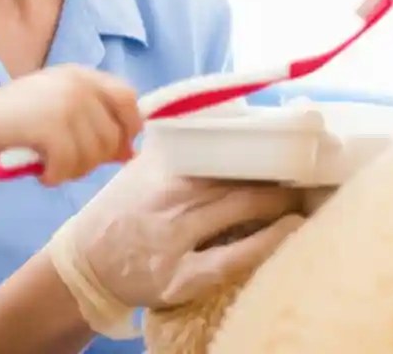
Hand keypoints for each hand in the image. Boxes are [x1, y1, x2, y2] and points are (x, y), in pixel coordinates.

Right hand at [0, 65, 142, 185]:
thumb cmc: (16, 121)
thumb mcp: (59, 110)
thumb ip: (94, 123)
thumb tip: (128, 154)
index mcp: (81, 75)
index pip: (127, 98)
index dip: (130, 127)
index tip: (120, 148)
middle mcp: (78, 84)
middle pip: (113, 133)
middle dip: (96, 159)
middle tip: (70, 165)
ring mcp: (66, 104)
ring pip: (94, 154)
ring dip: (74, 171)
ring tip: (52, 168)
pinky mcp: (52, 126)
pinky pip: (71, 165)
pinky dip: (57, 176)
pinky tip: (42, 174)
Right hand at [44, 150, 307, 336]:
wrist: (86, 263)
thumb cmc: (121, 211)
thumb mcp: (141, 169)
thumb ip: (175, 145)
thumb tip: (225, 114)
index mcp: (162, 170)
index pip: (220, 150)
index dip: (258, 145)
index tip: (288, 140)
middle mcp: (169, 201)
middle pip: (236, 179)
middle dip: (277, 175)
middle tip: (306, 172)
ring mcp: (173, 240)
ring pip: (239, 210)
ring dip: (278, 202)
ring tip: (303, 196)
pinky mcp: (178, 278)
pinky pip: (231, 258)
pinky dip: (266, 242)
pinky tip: (290, 230)